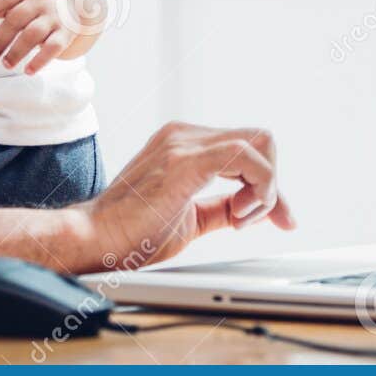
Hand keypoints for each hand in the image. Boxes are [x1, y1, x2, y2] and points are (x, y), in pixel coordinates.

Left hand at [0, 0, 99, 73]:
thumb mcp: (16, 0)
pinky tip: (28, 70)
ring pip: (33, 34)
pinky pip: (53, 48)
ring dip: (17, 51)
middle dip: (1, 38)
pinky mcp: (66, 33)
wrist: (77, 4)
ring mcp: (54, 17)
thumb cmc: (36, 4)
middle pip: (17, 18)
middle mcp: (41, 1)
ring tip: (6, 64)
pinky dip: (40, 60)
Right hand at [79, 122, 293, 269]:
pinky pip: (248, 157)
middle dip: (272, 183)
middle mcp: (184, 135)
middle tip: (252, 218)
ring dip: (265, 187)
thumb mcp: (190, 219)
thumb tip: (253, 208)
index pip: (247, 147)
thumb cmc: (130, 235)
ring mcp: (183, 142)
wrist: (95, 240)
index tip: (281, 218)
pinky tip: (238, 214)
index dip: (270, 184)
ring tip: (238, 219)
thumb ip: (221, 207)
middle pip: (260, 139)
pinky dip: (259, 186)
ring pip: (259, 143)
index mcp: (183, 143)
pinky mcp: (185, 160)